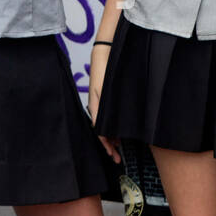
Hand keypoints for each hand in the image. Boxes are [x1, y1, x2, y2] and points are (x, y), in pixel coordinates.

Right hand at [89, 42, 120, 161]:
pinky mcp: (107, 100)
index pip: (101, 134)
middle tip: (117, 159)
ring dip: (112, 138)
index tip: (114, 156)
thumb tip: (102, 131)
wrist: (105, 56)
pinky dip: (113, 128)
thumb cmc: (104, 73)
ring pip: (106, 127)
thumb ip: (101, 112)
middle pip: (103, 133)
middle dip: (110, 147)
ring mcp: (102, 105)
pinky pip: (108, 119)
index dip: (107, 146)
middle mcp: (99, 109)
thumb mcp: (103, 94)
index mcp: (96, 109)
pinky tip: (118, 132)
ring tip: (118, 148)